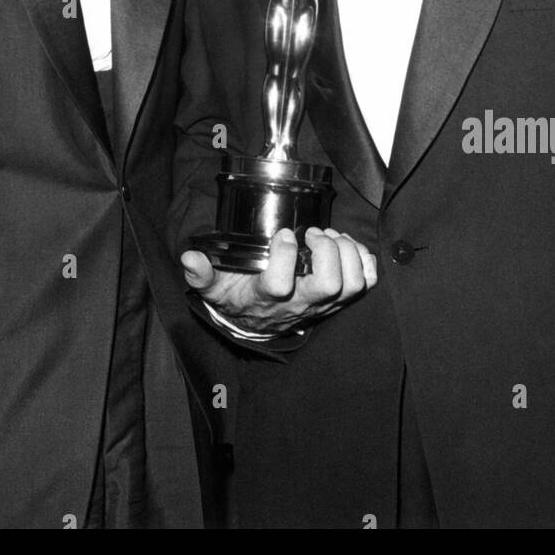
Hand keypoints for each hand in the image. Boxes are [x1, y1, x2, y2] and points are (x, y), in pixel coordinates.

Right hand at [181, 226, 376, 335]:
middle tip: (312, 233)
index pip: (281, 284)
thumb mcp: (214, 286)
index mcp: (267, 298)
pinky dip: (364, 261)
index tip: (282, 234)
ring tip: (330, 236)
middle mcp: (300, 304)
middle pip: (328, 285)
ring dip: (346, 252)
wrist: (259, 321)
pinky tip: (347, 245)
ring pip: (352, 285)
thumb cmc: (239, 296)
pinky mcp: (340, 299)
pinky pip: (366, 284)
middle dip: (325, 250)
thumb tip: (189, 258)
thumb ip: (201, 273)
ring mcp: (324, 304)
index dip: (284, 255)